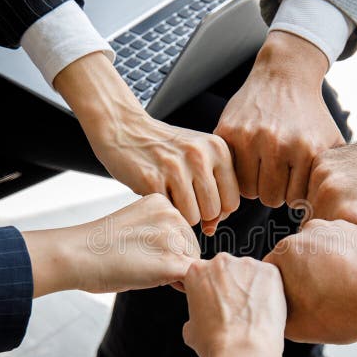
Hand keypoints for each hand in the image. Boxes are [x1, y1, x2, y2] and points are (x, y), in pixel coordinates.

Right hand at [24, 194, 199, 295]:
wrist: (76, 255)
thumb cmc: (97, 246)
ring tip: (141, 270)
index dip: (169, 250)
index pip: (182, 232)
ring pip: (193, 265)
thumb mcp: (135, 226)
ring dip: (175, 275)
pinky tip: (152, 280)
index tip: (144, 253)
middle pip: (191, 249)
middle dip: (175, 262)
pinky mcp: (173, 262)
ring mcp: (174, 239)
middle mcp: (172, 215)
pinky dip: (179, 287)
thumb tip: (181, 253)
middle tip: (141, 265)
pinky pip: (192, 279)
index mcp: (162, 203)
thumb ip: (159, 231)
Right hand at [54, 53, 239, 234]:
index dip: (217, 209)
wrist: (124, 128)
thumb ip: (214, 189)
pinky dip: (163, 209)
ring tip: (168, 193)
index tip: (201, 200)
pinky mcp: (152, 179)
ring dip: (179, 214)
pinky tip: (155, 191)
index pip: (232, 201)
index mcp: (218, 149)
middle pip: (213, 211)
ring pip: (193, 217)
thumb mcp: (197, 157)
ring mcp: (176, 167)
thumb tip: (212, 227)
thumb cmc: (163, 148)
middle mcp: (200, 156)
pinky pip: (169, 213)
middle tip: (181, 197)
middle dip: (198, 213)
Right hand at [183, 253, 287, 356]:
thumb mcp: (191, 332)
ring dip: (251, 287)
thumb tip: (196, 322)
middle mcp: (221, 262)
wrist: (245, 351)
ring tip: (253, 312)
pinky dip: (270, 290)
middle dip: (232, 287)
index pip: (204, 275)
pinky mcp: (269, 271)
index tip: (217, 304)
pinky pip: (270, 277)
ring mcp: (247, 264)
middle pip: (228, 270)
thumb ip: (193, 317)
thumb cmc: (218, 344)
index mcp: (197, 271)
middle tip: (237, 310)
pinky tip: (266, 309)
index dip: (211, 292)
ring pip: (250, 273)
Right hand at [215, 31, 343, 207]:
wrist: (284, 75)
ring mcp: (251, 138)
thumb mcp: (332, 141)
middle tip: (277, 172)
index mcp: (308, 150)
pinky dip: (238, 170)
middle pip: (271, 198)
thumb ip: (335, 174)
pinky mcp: (228, 133)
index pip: (296, 200)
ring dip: (255, 182)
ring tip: (262, 166)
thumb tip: (332, 207)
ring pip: (248, 190)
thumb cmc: (310, 115)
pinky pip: (230, 172)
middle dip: (274, 189)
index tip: (294, 177)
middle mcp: (279, 144)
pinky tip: (248, 158)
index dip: (294, 192)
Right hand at [264, 219, 356, 343]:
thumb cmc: (345, 312)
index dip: (282, 290)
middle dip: (304, 275)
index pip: (273, 271)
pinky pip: (347, 245)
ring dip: (326, 265)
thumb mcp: (297, 326)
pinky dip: (349, 259)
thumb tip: (275, 307)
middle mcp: (310, 230)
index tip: (296, 303)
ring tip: (342, 290)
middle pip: (298, 256)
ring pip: (322, 249)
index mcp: (287, 250)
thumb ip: (276, 312)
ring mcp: (338, 227)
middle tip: (319, 299)